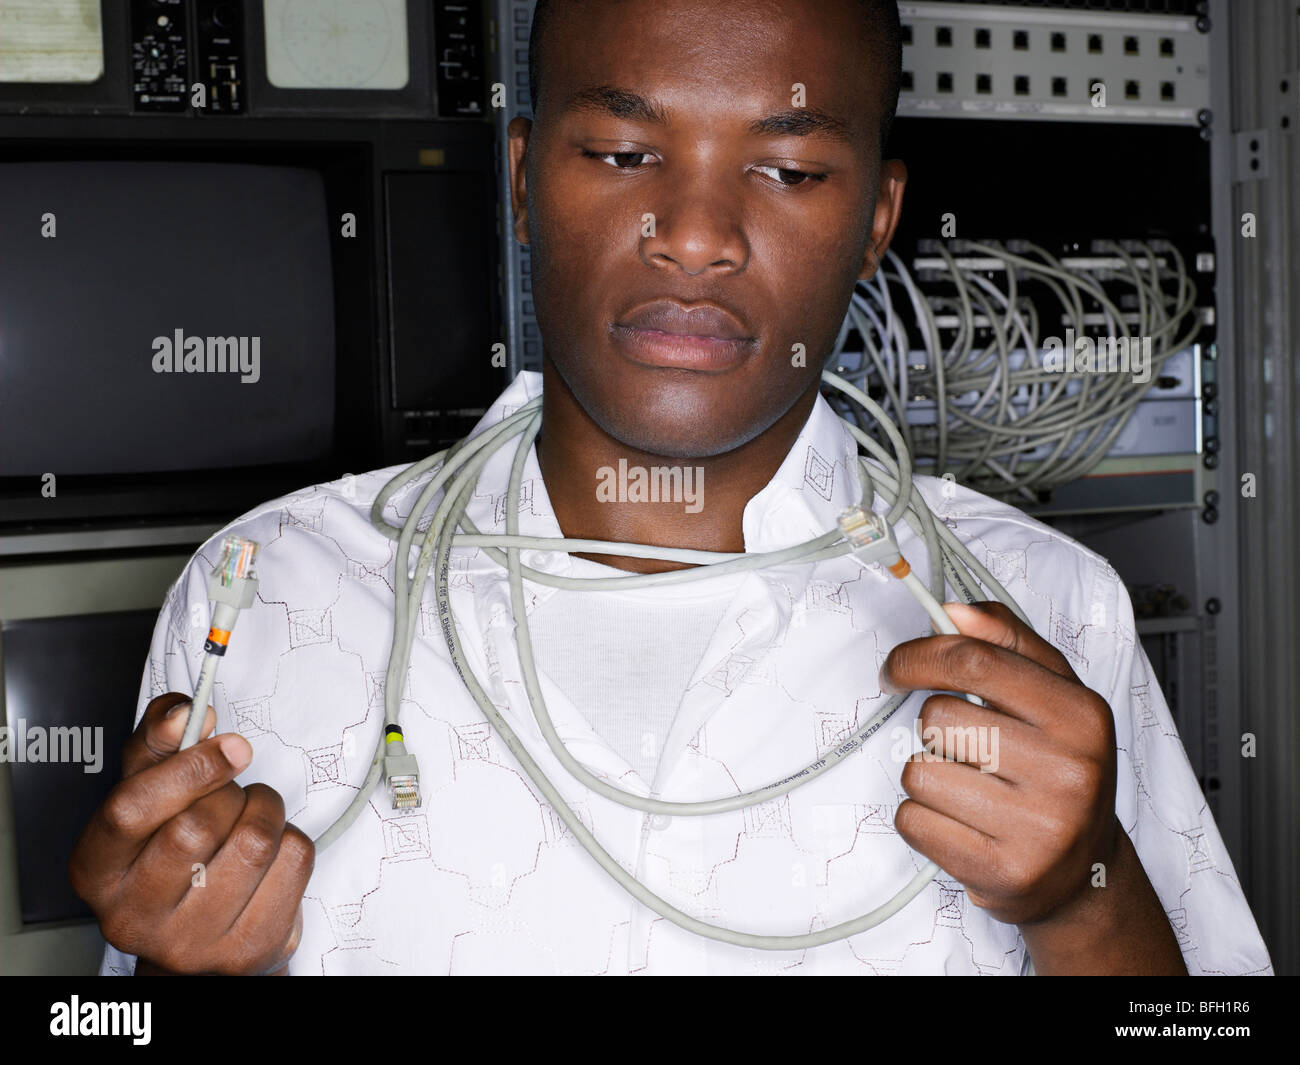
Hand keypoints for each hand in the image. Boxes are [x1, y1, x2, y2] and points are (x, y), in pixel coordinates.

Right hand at [69, 692, 313, 975]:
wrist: (197, 944)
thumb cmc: (169, 855)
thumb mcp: (148, 796)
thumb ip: (158, 744)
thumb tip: (186, 713)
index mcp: (97, 870)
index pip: (130, 810)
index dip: (185, 768)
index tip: (228, 744)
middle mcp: (134, 916)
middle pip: (198, 824)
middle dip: (229, 793)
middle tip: (231, 795)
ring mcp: (193, 941)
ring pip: (254, 841)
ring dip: (266, 810)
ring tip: (252, 817)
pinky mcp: (250, 948)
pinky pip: (293, 862)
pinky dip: (291, 840)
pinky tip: (270, 854)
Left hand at [880, 601, 1120, 926]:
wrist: (1084, 872)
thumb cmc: (1060, 772)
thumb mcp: (1054, 695)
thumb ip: (1007, 641)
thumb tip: (952, 611)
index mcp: (1081, 715)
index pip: (974, 662)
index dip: (918, 657)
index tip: (897, 668)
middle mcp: (1068, 771)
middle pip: (937, 718)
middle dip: (933, 729)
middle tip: (965, 749)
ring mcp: (1039, 828)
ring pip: (918, 772)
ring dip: (927, 776)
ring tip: (970, 790)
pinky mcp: (1004, 872)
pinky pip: (913, 821)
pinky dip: (922, 819)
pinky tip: (962, 824)